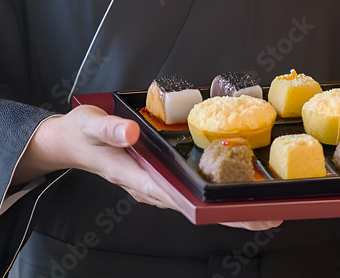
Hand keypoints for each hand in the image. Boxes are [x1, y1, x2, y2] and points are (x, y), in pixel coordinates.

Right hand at [13, 104, 280, 230]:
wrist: (68, 139)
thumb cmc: (81, 132)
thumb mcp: (92, 125)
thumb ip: (110, 130)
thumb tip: (131, 135)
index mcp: (138, 178)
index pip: (182, 199)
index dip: (213, 209)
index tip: (243, 214)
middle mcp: (151, 186)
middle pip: (196, 206)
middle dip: (232, 213)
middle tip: (271, 215)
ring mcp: (156, 182)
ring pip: (196, 199)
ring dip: (227, 204)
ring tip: (263, 205)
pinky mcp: (159, 174)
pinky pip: (190, 185)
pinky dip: (212, 187)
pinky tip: (233, 183)